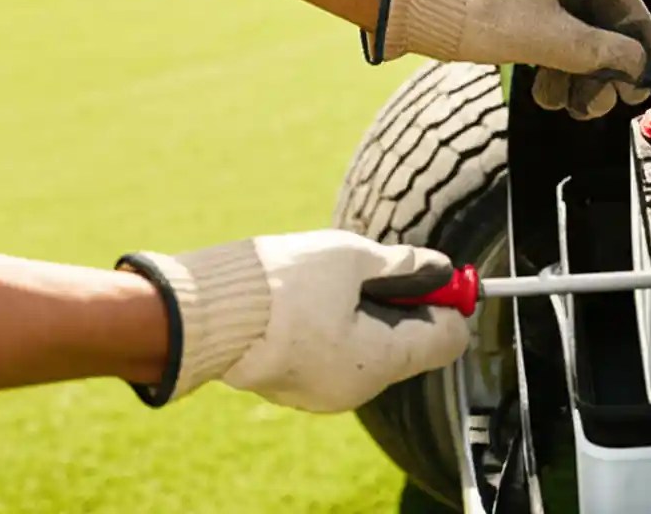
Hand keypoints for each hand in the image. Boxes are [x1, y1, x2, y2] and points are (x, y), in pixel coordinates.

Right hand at [118, 230, 469, 412]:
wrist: (202, 313)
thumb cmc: (280, 283)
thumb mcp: (351, 257)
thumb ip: (403, 265)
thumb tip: (436, 269)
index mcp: (379, 360)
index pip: (447, 339)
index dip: (448, 302)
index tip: (436, 275)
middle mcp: (358, 387)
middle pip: (410, 346)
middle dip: (406, 306)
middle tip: (383, 269)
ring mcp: (324, 393)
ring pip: (371, 351)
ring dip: (369, 315)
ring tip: (334, 283)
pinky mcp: (297, 388)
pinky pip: (336, 358)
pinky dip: (337, 330)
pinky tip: (311, 303)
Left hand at [371, 0, 650, 119]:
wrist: (410, 14)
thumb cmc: (471, 14)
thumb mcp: (549, 39)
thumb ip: (599, 52)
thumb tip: (635, 64)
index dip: (641, 38)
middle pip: (595, 22)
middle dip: (603, 68)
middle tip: (608, 101)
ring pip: (569, 36)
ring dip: (576, 76)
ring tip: (571, 105)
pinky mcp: (504, 12)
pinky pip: (544, 41)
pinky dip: (551, 69)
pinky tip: (547, 93)